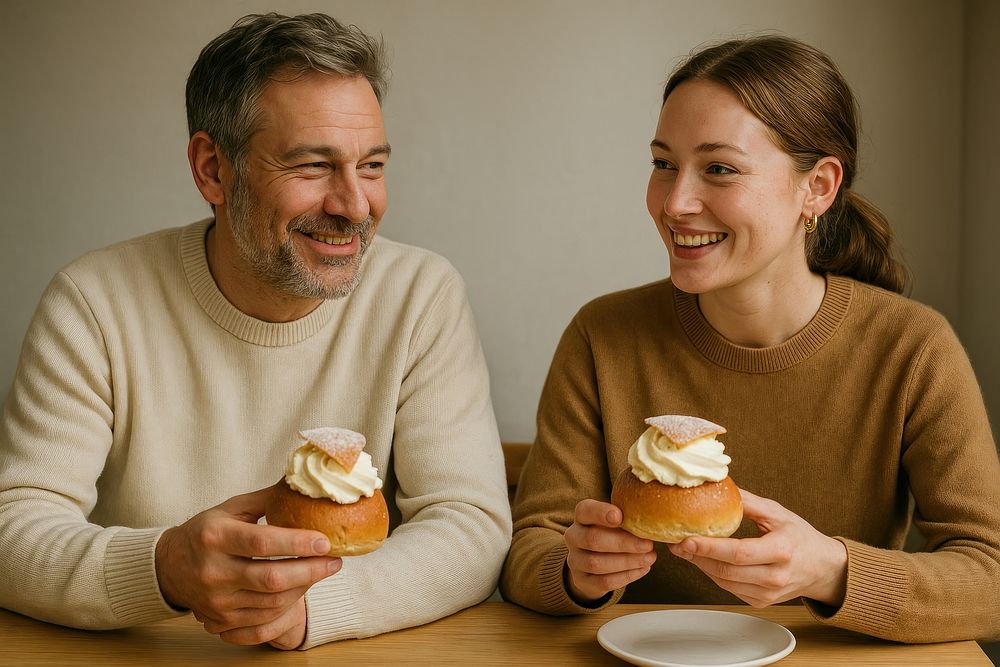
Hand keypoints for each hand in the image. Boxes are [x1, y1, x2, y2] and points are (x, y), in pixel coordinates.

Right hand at [155, 486, 340, 645]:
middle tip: (335, 561)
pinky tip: (300, 590)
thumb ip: (268, 499)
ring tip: (321, 572)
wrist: (169, 567)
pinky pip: (263, 622)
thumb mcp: (232, 509)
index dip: (298, 543)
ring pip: (271, 603)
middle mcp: (213, 571)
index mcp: (215, 537)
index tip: (326, 541)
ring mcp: (215, 601)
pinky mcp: (219, 621)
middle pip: (272, 578)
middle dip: (311, 571)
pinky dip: (287, 607)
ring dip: (304, 588)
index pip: (263, 542)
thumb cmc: (207, 532)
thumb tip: (306, 484)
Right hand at [563, 499, 656, 602]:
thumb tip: (651, 520)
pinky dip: (626, 576)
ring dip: (627, 561)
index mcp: (582, 517)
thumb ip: (628, 517)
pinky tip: (643, 569)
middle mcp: (573, 537)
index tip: (620, 516)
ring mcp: (575, 560)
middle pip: (593, 539)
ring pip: (597, 563)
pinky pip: (603, 581)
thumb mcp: (616, 521)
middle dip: (623, 543)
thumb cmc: (612, 534)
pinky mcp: (582, 581)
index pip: (585, 510)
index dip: (600, 513)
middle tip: (648, 544)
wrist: (594, 563)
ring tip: (649, 558)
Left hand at [667, 489, 846, 606]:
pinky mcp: (761, 602)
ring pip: (724, 582)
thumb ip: (748, 502)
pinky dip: (713, 574)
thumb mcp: (778, 513)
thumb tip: (719, 485)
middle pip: (726, 571)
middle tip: (676, 543)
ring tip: (685, 549)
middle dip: (696, 557)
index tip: (685, 539)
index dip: (709, 548)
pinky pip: (729, 589)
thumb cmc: (800, 537)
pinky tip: (704, 560)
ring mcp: (768, 593)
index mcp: (781, 551)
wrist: (822, 568)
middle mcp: (775, 577)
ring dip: (701, 566)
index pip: (738, 553)